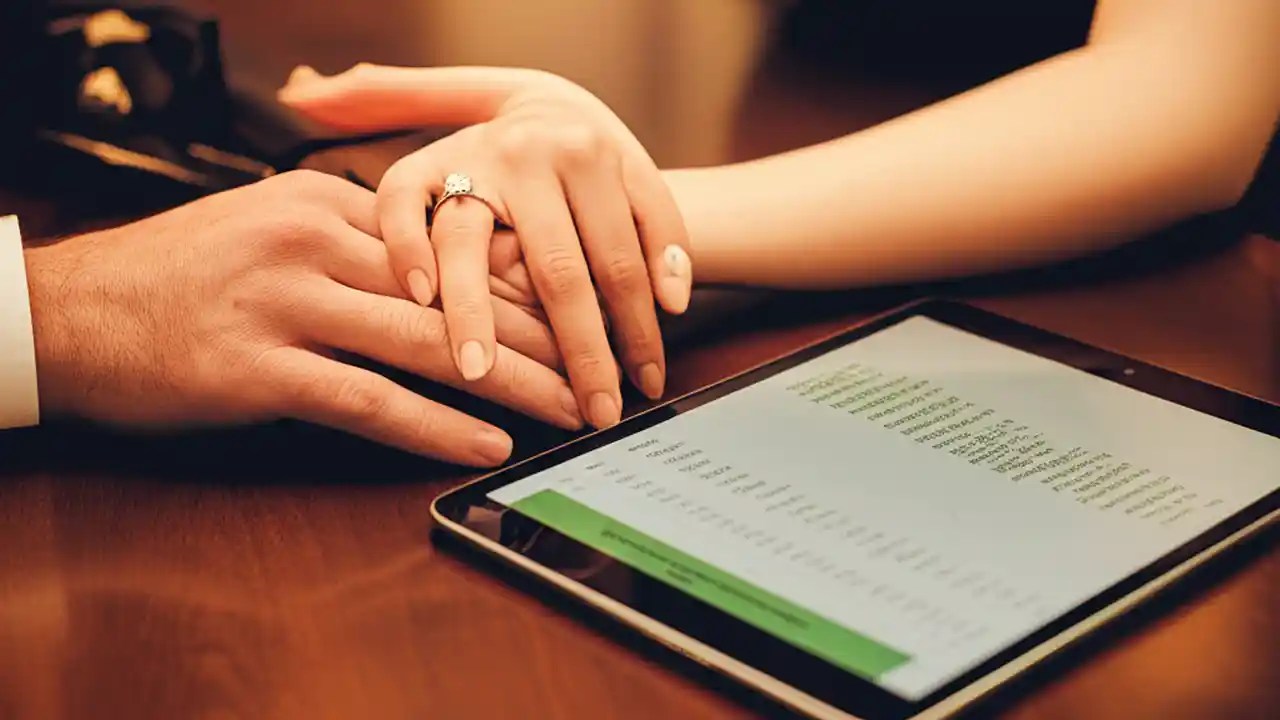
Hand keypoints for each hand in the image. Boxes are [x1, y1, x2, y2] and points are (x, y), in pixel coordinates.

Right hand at [23, 170, 582, 465]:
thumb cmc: (177, 277)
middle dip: (544, 334)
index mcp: (324, 204)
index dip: (525, 285)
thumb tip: (436, 276)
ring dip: (513, 382)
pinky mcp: (258, 369)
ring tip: (574, 409)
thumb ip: (349, 245)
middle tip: (605, 366)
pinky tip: (486, 443)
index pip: (452, 247)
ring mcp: (285, 304)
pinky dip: (435, 426)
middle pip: (458, 293)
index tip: (581, 314)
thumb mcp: (268, 229)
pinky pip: (367, 401)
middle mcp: (314, 244)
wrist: (72, 312)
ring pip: (429, 346)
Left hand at [279, 64, 693, 429]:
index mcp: (468, 154)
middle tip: (583, 414)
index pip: (456, 237)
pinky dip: (667, 271)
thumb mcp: (422, 128)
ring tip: (631, 391)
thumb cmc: (489, 132)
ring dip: (626, 333)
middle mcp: (529, 155)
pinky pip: (656, 224)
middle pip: (553, 272)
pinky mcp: (637, 163)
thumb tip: (301, 92)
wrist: (566, 97)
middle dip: (572, 353)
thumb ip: (373, 121)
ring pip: (610, 261)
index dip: (464, 307)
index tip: (468, 368)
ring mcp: (589, 159)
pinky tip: (670, 320)